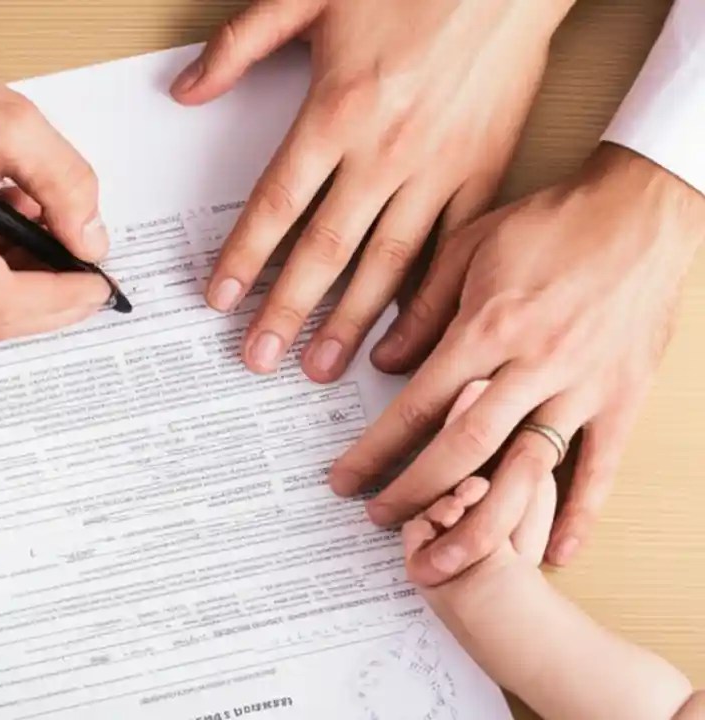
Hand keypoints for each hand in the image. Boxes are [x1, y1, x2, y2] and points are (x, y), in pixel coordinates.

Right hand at [0, 39, 112, 339]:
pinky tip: (14, 233)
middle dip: (50, 304)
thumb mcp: (8, 121)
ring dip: (24, 288)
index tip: (100, 282)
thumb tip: (89, 240)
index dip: (61, 298)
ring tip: (50, 238)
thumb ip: (63, 183)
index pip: (1, 300)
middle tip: (90, 276)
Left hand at [172, 0, 573, 378]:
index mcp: (337, 111)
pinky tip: (405, 335)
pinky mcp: (486, 173)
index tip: (222, 300)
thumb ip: (239, 44)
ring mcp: (441, 168)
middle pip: (325, 248)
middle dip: (288, 311)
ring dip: (352, 322)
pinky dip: (429, 296)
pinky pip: (453, 249)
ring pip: (388, 262)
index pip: (277, 205)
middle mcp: (387, 150)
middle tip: (260, 359)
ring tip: (322, 366)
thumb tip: (186, 91)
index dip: (244, 258)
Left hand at [334, 143, 704, 583]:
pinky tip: (555, 551)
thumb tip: (382, 361)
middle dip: (416, 491)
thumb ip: (424, 308)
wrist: (641, 209)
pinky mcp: (623, 396)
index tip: (347, 480)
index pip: (419, 403)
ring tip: (448, 553)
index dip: (378, 448)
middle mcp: (534, 363)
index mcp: (489, 326)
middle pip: (464, 445)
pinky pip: (601, 464)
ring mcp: (583, 385)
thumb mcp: (470, 247)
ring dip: (484, 515)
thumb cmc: (550, 223)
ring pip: (527, 465)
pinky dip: (579, 512)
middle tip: (380, 523)